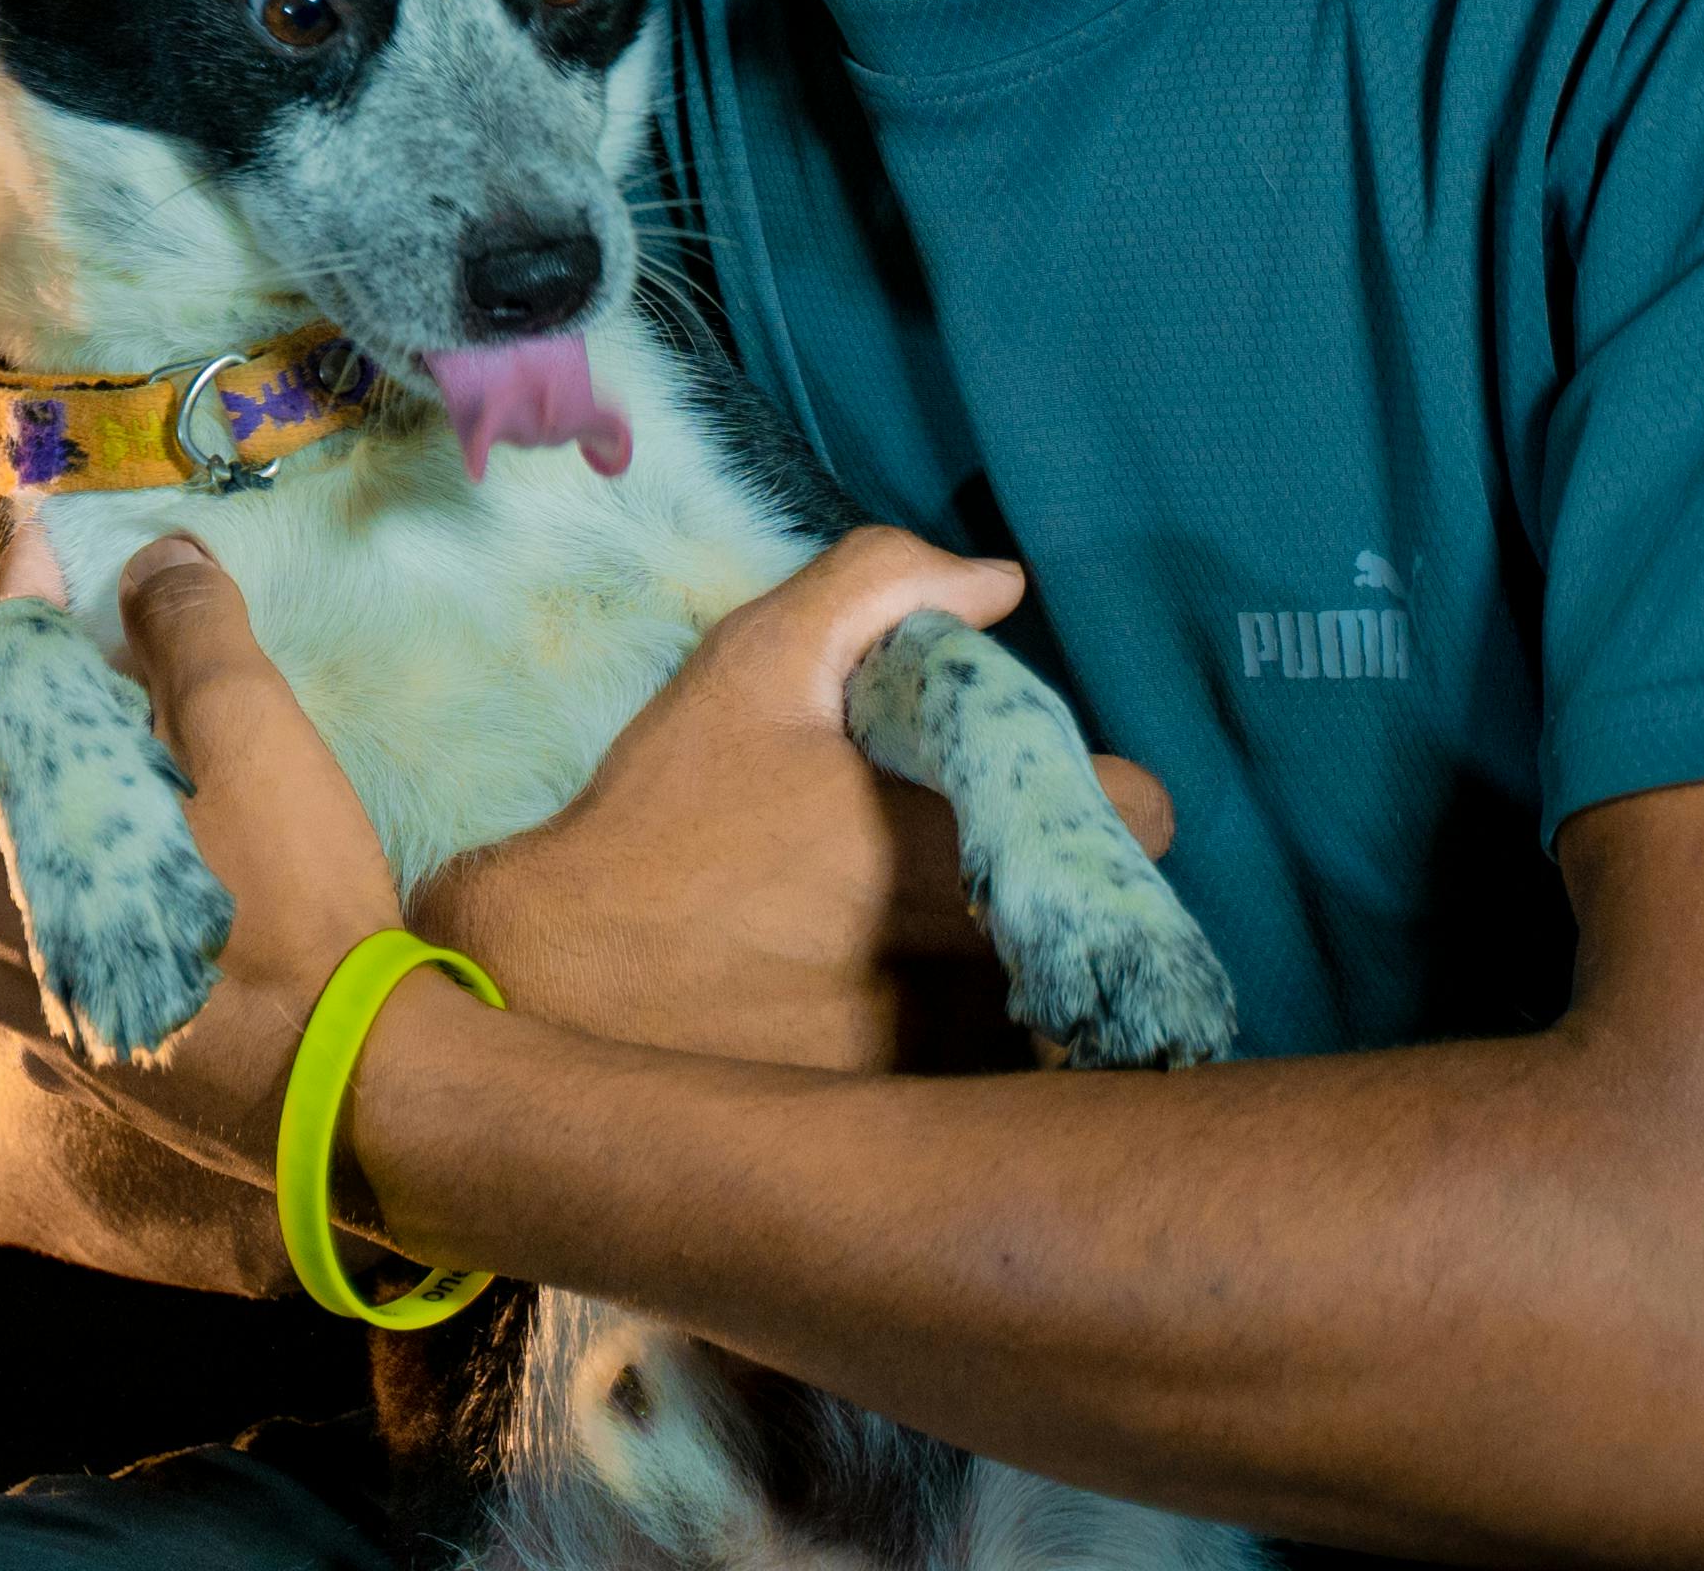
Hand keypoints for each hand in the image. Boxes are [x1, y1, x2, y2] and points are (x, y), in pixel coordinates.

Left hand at [0, 539, 421, 1188]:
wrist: (348, 1094)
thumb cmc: (296, 903)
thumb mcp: (254, 733)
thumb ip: (191, 629)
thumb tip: (154, 561)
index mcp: (7, 814)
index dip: (21, 584)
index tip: (40, 527)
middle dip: (32, 673)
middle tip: (79, 612)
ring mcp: (17, 980)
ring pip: (7, 834)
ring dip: (50, 766)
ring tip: (110, 716)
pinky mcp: (61, 1033)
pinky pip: (35, 908)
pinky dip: (67, 847)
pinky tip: (126, 835)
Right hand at [413, 527, 1173, 1071]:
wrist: (562, 978)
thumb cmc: (668, 813)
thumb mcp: (755, 663)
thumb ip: (881, 586)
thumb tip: (1001, 584)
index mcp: (970, 837)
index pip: (1140, 811)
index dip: (1084, 787)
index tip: (1011, 786)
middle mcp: (990, 958)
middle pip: (1113, 909)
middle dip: (1056, 877)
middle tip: (959, 863)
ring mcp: (964, 1056)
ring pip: (1068, 992)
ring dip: (1024, 961)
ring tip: (918, 942)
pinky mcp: (923, 1119)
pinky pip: (1009, 1074)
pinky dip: (979, 1041)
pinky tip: (892, 1012)